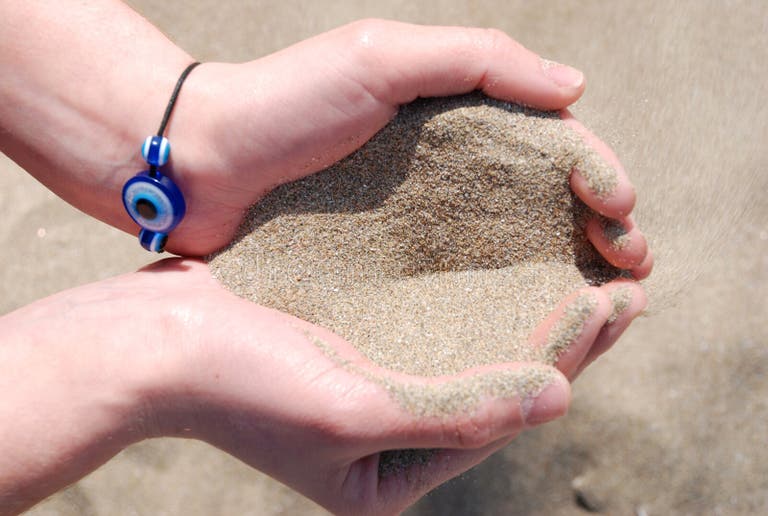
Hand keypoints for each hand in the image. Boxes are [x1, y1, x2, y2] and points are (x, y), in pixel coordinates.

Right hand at [0, 258, 644, 514]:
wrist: (151, 338)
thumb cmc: (241, 387)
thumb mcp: (357, 415)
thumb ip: (458, 413)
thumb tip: (558, 399)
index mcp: (389, 479)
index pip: (498, 417)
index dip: (563, 364)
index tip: (617, 308)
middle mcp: (385, 438)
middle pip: (489, 383)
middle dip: (556, 340)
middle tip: (624, 287)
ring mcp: (369, 388)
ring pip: (464, 347)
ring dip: (519, 311)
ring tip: (581, 271)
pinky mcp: (353, 346)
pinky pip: (428, 321)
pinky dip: (470, 296)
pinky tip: (504, 266)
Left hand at [115, 19, 650, 274]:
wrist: (197, 165)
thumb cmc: (282, 103)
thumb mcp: (379, 58)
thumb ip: (478, 60)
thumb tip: (575, 92)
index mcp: (455, 125)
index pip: (550, 149)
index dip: (597, 177)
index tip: (622, 212)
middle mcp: (445, 180)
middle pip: (543, 208)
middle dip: (596, 234)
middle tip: (631, 268)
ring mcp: (418, 232)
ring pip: (510, 256)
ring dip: (561, 278)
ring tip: (602, 304)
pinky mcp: (387, 274)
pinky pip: (457, 293)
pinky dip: (499, 309)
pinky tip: (526, 332)